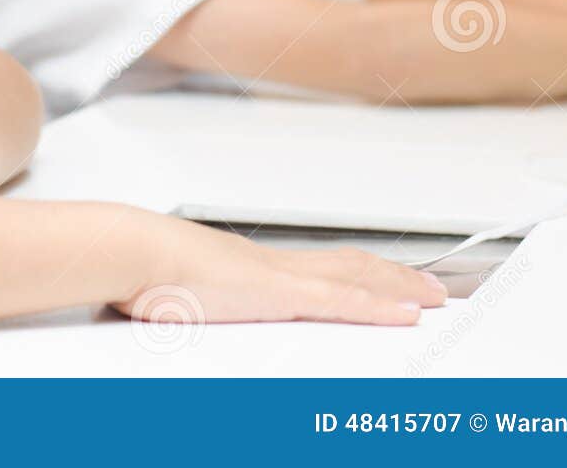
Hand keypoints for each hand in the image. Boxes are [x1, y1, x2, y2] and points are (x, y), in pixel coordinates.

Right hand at [113, 212, 448, 325]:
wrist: (133, 253)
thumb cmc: (142, 271)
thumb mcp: (173, 296)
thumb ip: (190, 304)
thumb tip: (179, 314)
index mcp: (252, 267)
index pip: (320, 267)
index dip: (358, 271)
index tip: (383, 278)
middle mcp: (274, 265)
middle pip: (350, 266)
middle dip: (392, 277)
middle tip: (431, 287)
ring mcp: (280, 277)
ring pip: (357, 278)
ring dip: (399, 287)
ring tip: (434, 297)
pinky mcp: (280, 293)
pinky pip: (343, 302)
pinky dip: (379, 307)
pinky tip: (407, 313)